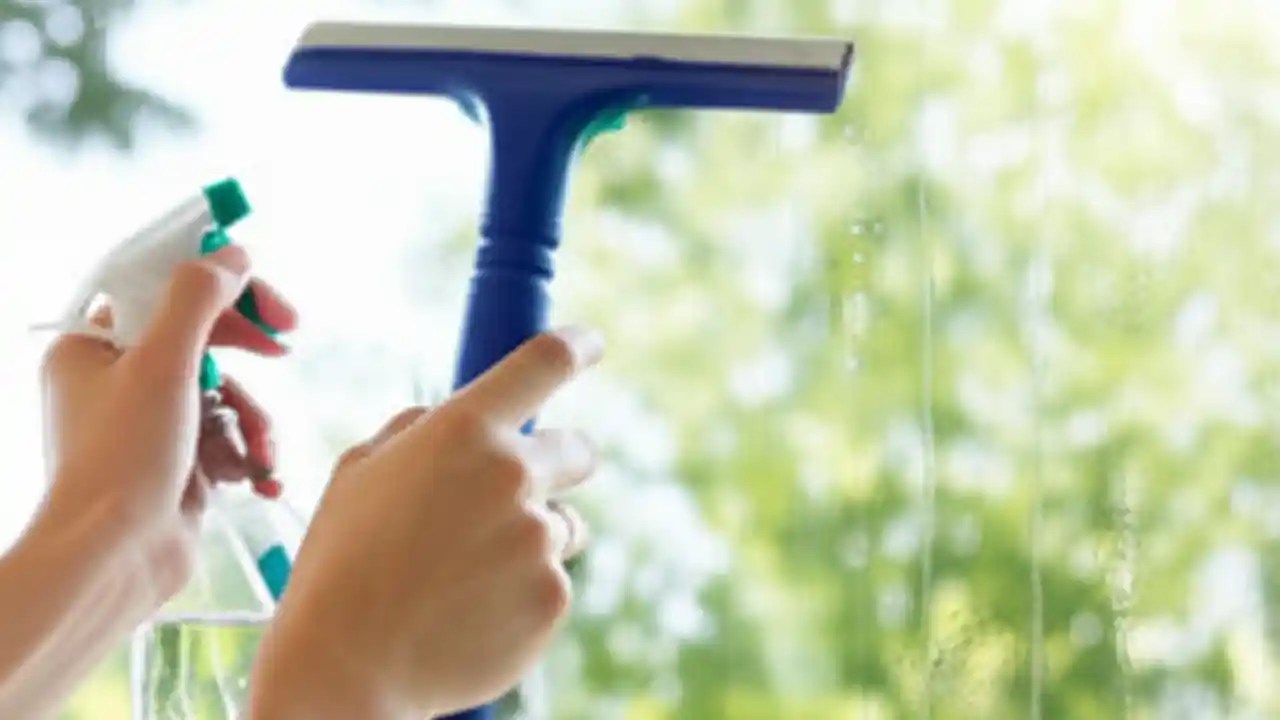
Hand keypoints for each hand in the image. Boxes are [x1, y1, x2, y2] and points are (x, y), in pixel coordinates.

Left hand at [37, 245, 297, 607]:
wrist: (114, 560)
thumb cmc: (123, 459)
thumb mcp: (164, 364)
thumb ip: (199, 299)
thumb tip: (232, 255)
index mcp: (94, 349)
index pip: (165, 293)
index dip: (223, 291)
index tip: (270, 304)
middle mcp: (115, 383)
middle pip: (201, 342)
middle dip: (247, 354)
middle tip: (286, 346)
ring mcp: (148, 428)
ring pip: (223, 396)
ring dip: (253, 420)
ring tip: (262, 451)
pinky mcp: (176, 467)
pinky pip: (226, 441)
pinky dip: (248, 455)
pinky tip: (261, 479)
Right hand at [250, 327, 602, 719]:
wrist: (345, 668)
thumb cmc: (341, 565)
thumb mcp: (358, 472)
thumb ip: (417, 431)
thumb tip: (449, 416)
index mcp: (462, 431)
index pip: (542, 362)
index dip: (576, 346)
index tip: (591, 344)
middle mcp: (513, 476)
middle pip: (579, 451)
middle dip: (562, 463)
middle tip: (522, 492)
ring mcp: (539, 540)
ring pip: (563, 527)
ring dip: (534, 538)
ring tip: (466, 576)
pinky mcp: (553, 597)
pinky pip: (551, 582)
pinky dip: (522, 594)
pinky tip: (470, 614)